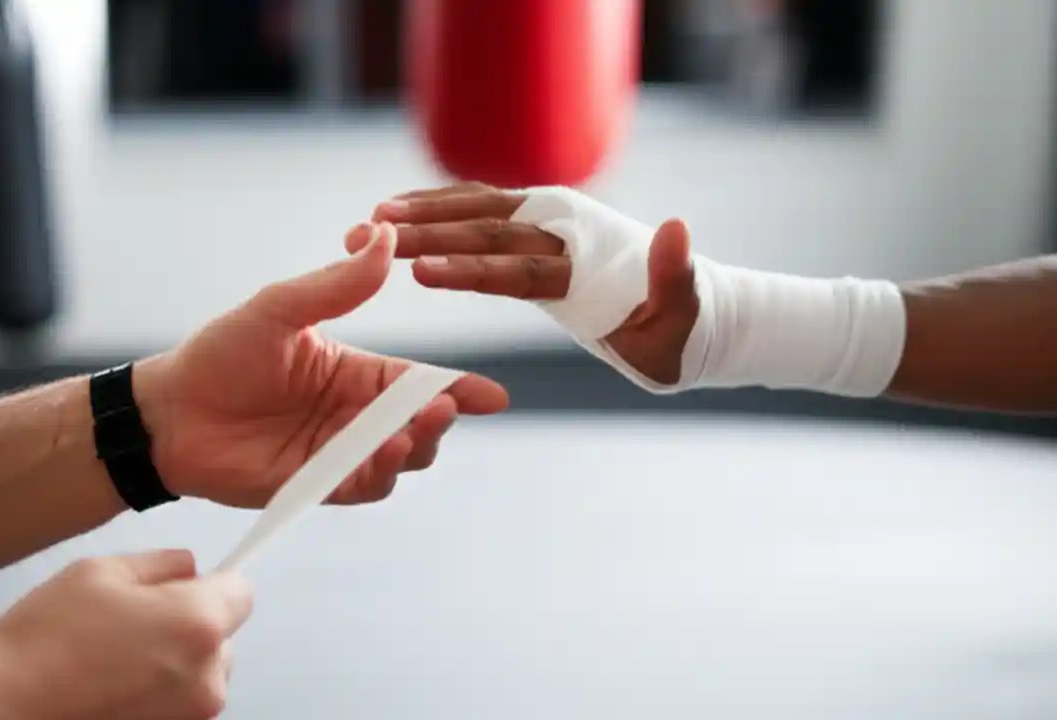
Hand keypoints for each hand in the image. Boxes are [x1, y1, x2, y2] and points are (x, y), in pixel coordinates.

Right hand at [0, 550, 252, 718]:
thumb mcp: (102, 572)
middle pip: (223, 638)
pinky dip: (159, 697)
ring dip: (177, 666)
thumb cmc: (47, 639)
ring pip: (202, 676)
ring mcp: (192, 716)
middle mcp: (208, 676)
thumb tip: (190, 569)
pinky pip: (180, 706)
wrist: (3, 708)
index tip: (188, 587)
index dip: (215, 584)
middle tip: (135, 625)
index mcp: (198, 623)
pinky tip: (115, 689)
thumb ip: (162, 563)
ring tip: (118, 662)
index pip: (243, 591)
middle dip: (192, 627)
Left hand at [135, 224, 508, 507]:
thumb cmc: (220, 355)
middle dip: (438, 419)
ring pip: (399, 460)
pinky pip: (360, 488)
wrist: (167, 410)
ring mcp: (338, 454)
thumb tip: (386, 236)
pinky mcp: (315, 487)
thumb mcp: (279, 309)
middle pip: (420, 425)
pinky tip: (376, 459)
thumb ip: (337, 284)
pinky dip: (375, 476)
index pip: (418, 380)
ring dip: (411, 448)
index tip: (492, 395)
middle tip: (438, 408)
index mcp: (356, 373)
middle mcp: (356, 415)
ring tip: (404, 432)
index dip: (459, 389)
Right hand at [354, 184, 699, 384]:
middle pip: (488, 231)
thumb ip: (676, 278)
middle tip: (370, 232)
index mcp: (586, 264)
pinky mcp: (536, 222)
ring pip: (478, 210)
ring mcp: (549, 221)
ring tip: (371, 216)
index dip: (470, 269)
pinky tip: (400, 210)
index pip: (520, 267)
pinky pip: (481, 207)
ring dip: (424, 213)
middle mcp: (564, 231)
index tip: (421, 271)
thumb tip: (678, 228)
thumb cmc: (677, 333)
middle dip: (428, 232)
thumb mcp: (683, 320)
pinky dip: (440, 205)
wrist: (686, 307)